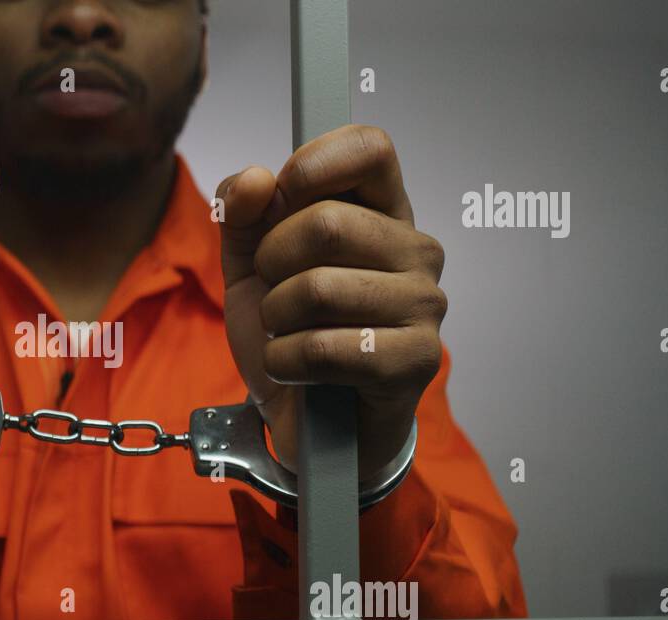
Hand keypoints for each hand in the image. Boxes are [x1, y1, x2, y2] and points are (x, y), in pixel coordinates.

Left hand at [218, 125, 446, 481]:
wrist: (304, 422)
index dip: (313, 166)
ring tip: (287, 333)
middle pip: (325, 222)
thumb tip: (258, 178)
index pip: (371, 148)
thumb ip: (243, 214)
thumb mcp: (250, 267)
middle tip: (273, 292)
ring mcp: (424, 305)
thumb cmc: (288, 335)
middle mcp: (415, 251)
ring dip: (275, 318)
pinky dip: (285, 360)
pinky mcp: (415, 361)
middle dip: (271, 263)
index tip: (280, 198)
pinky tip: (296, 369)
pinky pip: (322, 347)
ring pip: (317, 288)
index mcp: (382, 214)